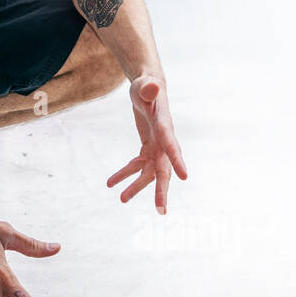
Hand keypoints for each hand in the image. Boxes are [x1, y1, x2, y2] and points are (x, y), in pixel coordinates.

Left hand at [107, 74, 188, 213]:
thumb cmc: (146, 85)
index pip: (171, 143)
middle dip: (162, 190)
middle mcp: (164, 140)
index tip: (185, 177)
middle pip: (164, 168)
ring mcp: (156, 146)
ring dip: (136, 186)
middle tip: (160, 210)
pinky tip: (110, 183)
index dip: (177, 159)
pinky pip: (137, 165)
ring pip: (149, 172)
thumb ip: (148, 88)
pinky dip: (125, 174)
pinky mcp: (148, 148)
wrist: (147, 89)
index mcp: (165, 125)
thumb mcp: (144, 85)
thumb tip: (152, 87)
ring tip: (121, 199)